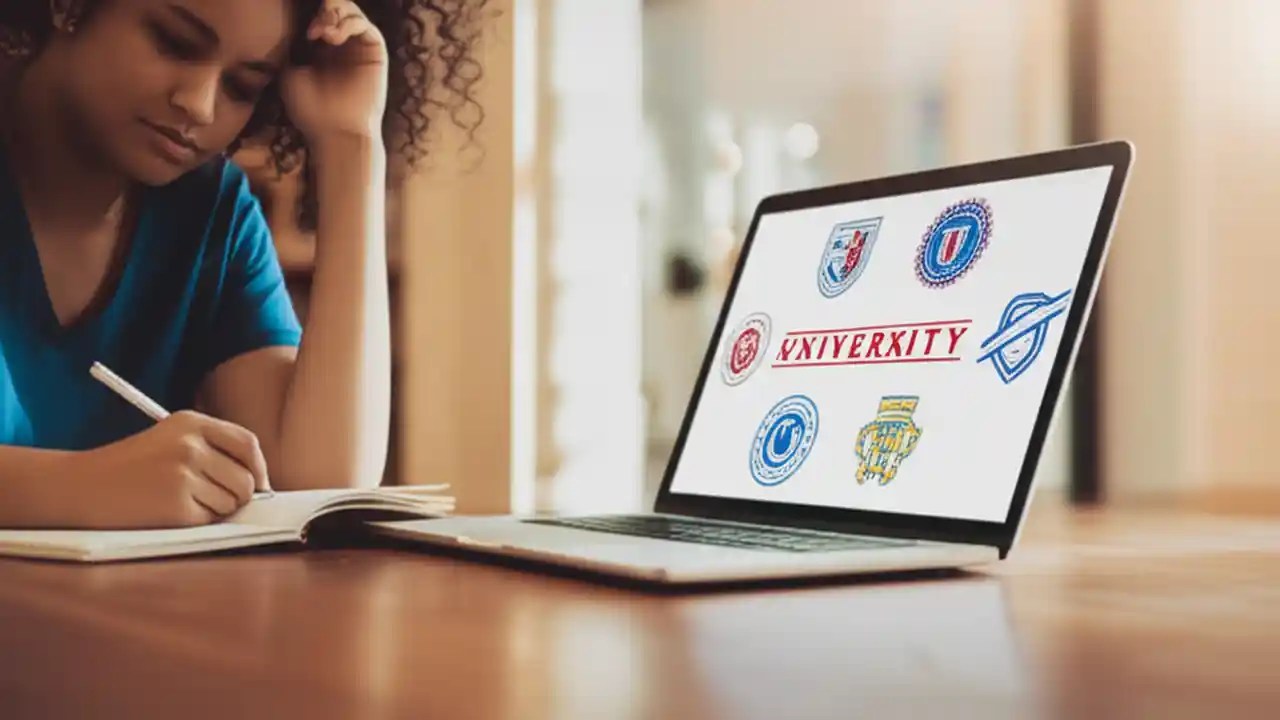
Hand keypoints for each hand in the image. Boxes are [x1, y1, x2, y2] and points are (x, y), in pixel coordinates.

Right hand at [67, 411, 269, 528]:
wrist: (81, 486)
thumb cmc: (130, 467)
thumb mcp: (170, 439)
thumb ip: (213, 450)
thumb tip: (262, 483)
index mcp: (192, 423)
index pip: (247, 444)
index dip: (259, 468)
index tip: (260, 485)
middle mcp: (191, 445)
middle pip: (246, 479)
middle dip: (237, 496)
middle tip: (212, 499)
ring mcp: (183, 474)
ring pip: (232, 503)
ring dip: (216, 510)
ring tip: (181, 500)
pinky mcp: (176, 505)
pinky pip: (209, 520)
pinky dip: (196, 522)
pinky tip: (168, 511)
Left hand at [282, 0, 387, 144]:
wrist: (336, 132)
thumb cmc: (312, 110)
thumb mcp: (290, 73)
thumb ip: (291, 47)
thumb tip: (286, 26)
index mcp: (321, 46)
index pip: (317, 14)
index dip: (308, 12)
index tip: (298, 29)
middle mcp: (343, 43)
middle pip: (336, 7)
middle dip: (322, 9)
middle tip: (312, 26)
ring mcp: (360, 46)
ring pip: (351, 11)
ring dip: (334, 14)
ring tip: (321, 31)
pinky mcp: (376, 52)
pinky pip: (366, 26)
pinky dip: (349, 24)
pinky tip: (333, 37)